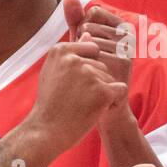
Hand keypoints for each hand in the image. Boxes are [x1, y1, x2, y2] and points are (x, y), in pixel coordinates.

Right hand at [24, 40, 125, 157]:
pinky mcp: (102, 91)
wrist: (47, 131)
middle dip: (96, 83)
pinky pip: (120, 90)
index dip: (88, 69)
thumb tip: (87, 35)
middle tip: (77, 99)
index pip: (91, 49)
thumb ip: (71, 53)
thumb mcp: (53, 72)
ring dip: (103, 93)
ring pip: (110, 78)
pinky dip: (113, 102)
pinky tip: (97, 110)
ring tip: (83, 106)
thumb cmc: (51, 103)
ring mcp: (89, 74)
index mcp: (61, 50)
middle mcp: (75, 59)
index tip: (73, 86)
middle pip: (101, 65)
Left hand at [64, 0, 132, 121]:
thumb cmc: (90, 69)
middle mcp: (128, 33)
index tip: (87, 43)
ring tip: (92, 67)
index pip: (92, 12)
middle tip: (90, 60)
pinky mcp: (124, 61)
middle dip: (82, 41)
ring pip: (90, 37)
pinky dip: (87, 63)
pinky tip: (93, 74)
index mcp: (121, 25)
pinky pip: (93, 52)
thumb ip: (76, 18)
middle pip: (90, 24)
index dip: (82, 27)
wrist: (100, 103)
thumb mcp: (82, 41)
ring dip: (84, 53)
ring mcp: (128, 47)